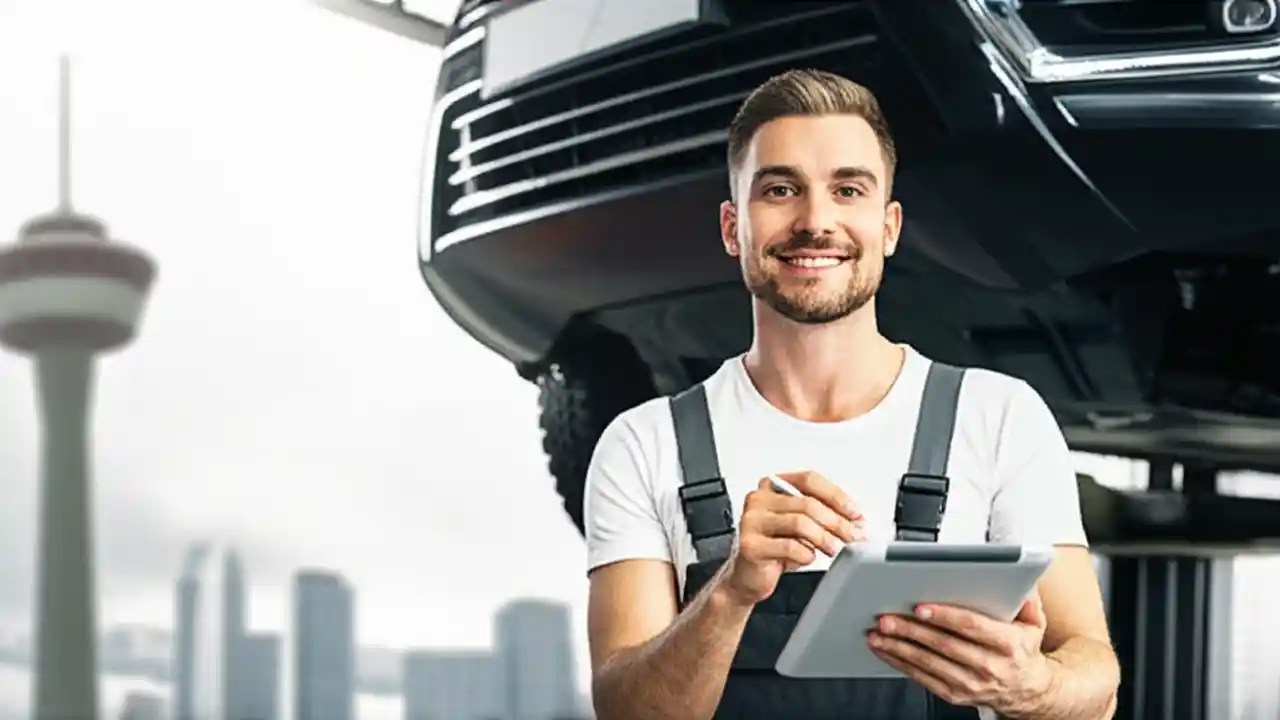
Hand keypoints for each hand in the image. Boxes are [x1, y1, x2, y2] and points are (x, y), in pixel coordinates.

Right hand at [716, 471, 864, 607]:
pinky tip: (809, 557)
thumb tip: (856, 520)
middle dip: (836, 521)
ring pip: (800, 523)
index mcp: (771, 486)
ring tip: (834, 549)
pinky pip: (789, 547)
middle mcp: (758, 499)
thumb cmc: (775, 548)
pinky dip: (807, 554)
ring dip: (824, 538)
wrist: (748, 577)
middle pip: (807, 503)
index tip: (855, 512)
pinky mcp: (751, 545)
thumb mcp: (801, 526)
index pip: (808, 480)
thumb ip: (824, 515)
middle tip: (852, 535)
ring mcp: (751, 521)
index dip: (836, 495)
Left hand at [866, 589, 1054, 715]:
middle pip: (943, 645)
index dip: (944, 616)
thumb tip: (1020, 582)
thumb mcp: (1033, 624)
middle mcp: (988, 665)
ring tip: (879, 633)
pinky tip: (886, 651)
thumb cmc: (1022, 652)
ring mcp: (970, 683)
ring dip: (899, 647)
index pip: (971, 626)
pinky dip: (900, 663)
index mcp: (1007, 644)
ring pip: (928, 663)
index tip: (921, 607)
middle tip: (888, 618)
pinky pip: (923, 678)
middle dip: (911, 630)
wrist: (1026, 692)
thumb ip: (1027, 601)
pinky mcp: (955, 694)